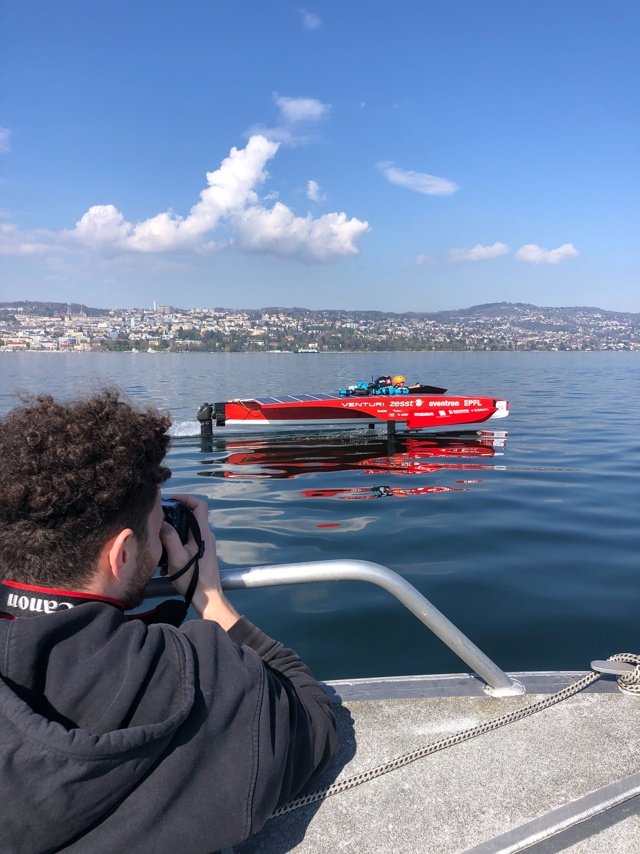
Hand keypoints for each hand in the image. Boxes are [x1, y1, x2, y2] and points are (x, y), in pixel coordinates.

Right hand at [159, 494, 239, 628]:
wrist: (207, 597)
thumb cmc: (193, 578)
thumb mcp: (177, 558)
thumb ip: (169, 538)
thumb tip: (161, 522)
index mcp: (202, 533)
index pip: (200, 505)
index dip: (187, 498)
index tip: (172, 499)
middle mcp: (205, 535)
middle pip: (191, 516)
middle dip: (174, 517)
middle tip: (159, 521)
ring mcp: (205, 544)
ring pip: (188, 530)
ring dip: (173, 535)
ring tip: (160, 545)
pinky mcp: (202, 553)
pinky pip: (188, 542)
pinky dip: (177, 546)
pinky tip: (166, 561)